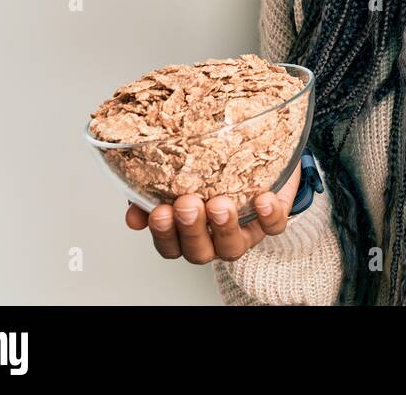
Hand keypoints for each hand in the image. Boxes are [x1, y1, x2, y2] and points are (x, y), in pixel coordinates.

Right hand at [125, 161, 300, 262]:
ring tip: (220, 204)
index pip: (169, 246)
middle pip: (198, 252)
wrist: (258, 152)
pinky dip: (267, 216)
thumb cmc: (213, 167)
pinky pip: (272, 226)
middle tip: (188, 205)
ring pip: (232, 247)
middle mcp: (213, 238)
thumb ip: (152, 188)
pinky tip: (262, 199)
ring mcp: (243, 231)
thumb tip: (132, 209)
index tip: (159, 211)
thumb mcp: (178, 171)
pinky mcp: (272, 219)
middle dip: (191, 230)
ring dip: (224, 227)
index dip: (163, 234)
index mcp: (187, 231)